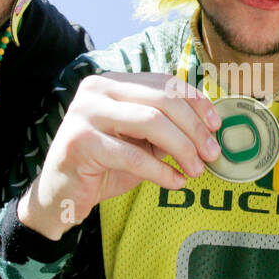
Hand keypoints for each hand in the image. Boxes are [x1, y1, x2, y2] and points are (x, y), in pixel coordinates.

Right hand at [19, 72, 220, 239]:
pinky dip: (160, 171)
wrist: (61, 196)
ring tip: (195, 170)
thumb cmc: (105, 167)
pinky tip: (175, 182)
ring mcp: (84, 113)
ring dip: (182, 148)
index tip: (216, 126)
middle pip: (162, 100)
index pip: (164, 83)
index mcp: (112, 83)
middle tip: (212, 154)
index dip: (196, 102)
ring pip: (151, 122)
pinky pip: (132, 155)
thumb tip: (210, 129)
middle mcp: (96, 90)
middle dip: (194, 128)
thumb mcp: (140, 142)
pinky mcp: (79, 142)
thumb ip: (167, 129)